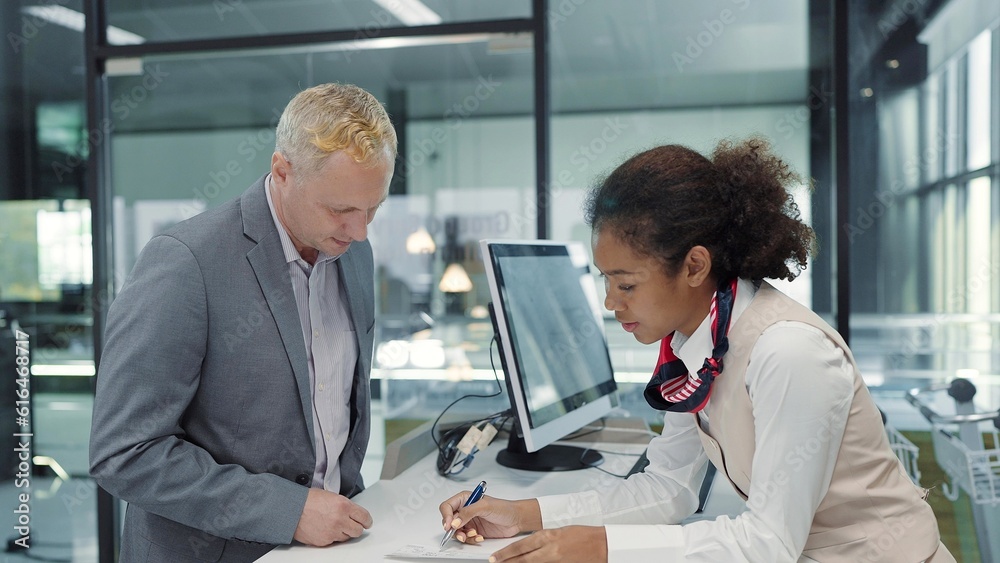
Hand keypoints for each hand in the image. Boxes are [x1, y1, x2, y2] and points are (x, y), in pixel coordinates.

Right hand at [293, 488, 372, 545]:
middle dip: (357, 527)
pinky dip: (333, 536)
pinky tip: (327, 528)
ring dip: (344, 532)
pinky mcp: (325, 541)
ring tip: (335, 524)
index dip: (367, 520)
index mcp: (344, 506)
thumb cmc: (308, 500)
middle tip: (353, 524)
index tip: (366, 522)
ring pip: (347, 537)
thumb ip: (345, 504)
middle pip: (358, 530)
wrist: (292, 509)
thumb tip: (353, 512)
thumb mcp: (331, 496)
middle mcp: (340, 520)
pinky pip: (335, 541)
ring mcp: (332, 532)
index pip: (365, 517)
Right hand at [439, 493, 540, 543]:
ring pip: (456, 531)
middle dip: (454, 529)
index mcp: (465, 499)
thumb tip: (454, 521)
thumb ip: (468, 512)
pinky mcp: (474, 531)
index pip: (447, 506)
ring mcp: (470, 521)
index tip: (450, 525)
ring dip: (463, 535)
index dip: (446, 516)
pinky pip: (466, 538)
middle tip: (462, 534)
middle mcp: (466, 510)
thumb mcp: (485, 506)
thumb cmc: (504, 508)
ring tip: (473, 535)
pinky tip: (479, 537)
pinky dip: (471, 540)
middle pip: (449, 521)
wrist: (516, 519)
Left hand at [488, 526, 607, 561]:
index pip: (520, 546)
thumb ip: (542, 539)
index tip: (495, 557)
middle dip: (507, 562)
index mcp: (548, 536)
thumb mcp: (558, 532)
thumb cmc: (583, 535)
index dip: (505, 553)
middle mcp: (550, 550)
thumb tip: (527, 546)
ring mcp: (555, 561)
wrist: (601, 545)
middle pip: (522, 558)